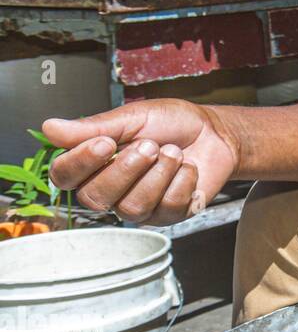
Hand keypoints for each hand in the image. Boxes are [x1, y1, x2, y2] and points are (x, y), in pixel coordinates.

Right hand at [44, 99, 238, 224]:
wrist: (214, 132)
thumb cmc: (171, 123)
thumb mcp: (133, 116)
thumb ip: (94, 126)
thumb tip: (49, 128)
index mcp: (94, 163)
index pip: (63, 177)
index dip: (81, 162)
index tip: (106, 142)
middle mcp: (110, 190)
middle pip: (94, 198)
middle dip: (127, 169)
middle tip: (151, 145)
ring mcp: (138, 206)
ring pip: (132, 207)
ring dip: (159, 174)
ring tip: (173, 152)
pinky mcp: (167, 215)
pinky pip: (167, 207)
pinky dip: (183, 181)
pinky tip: (188, 167)